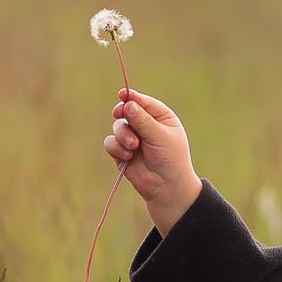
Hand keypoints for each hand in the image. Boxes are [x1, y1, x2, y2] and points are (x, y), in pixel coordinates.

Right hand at [105, 88, 201, 234]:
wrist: (166, 187)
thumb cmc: (170, 159)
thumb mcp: (160, 137)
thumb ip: (143, 121)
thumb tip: (128, 105)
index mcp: (160, 117)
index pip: (143, 102)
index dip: (131, 97)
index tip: (122, 94)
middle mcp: (145, 125)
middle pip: (126, 111)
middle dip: (123, 114)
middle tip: (119, 114)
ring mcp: (132, 138)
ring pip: (117, 127)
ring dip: (123, 135)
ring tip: (133, 147)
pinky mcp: (122, 152)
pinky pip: (111, 143)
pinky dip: (117, 148)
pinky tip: (128, 157)